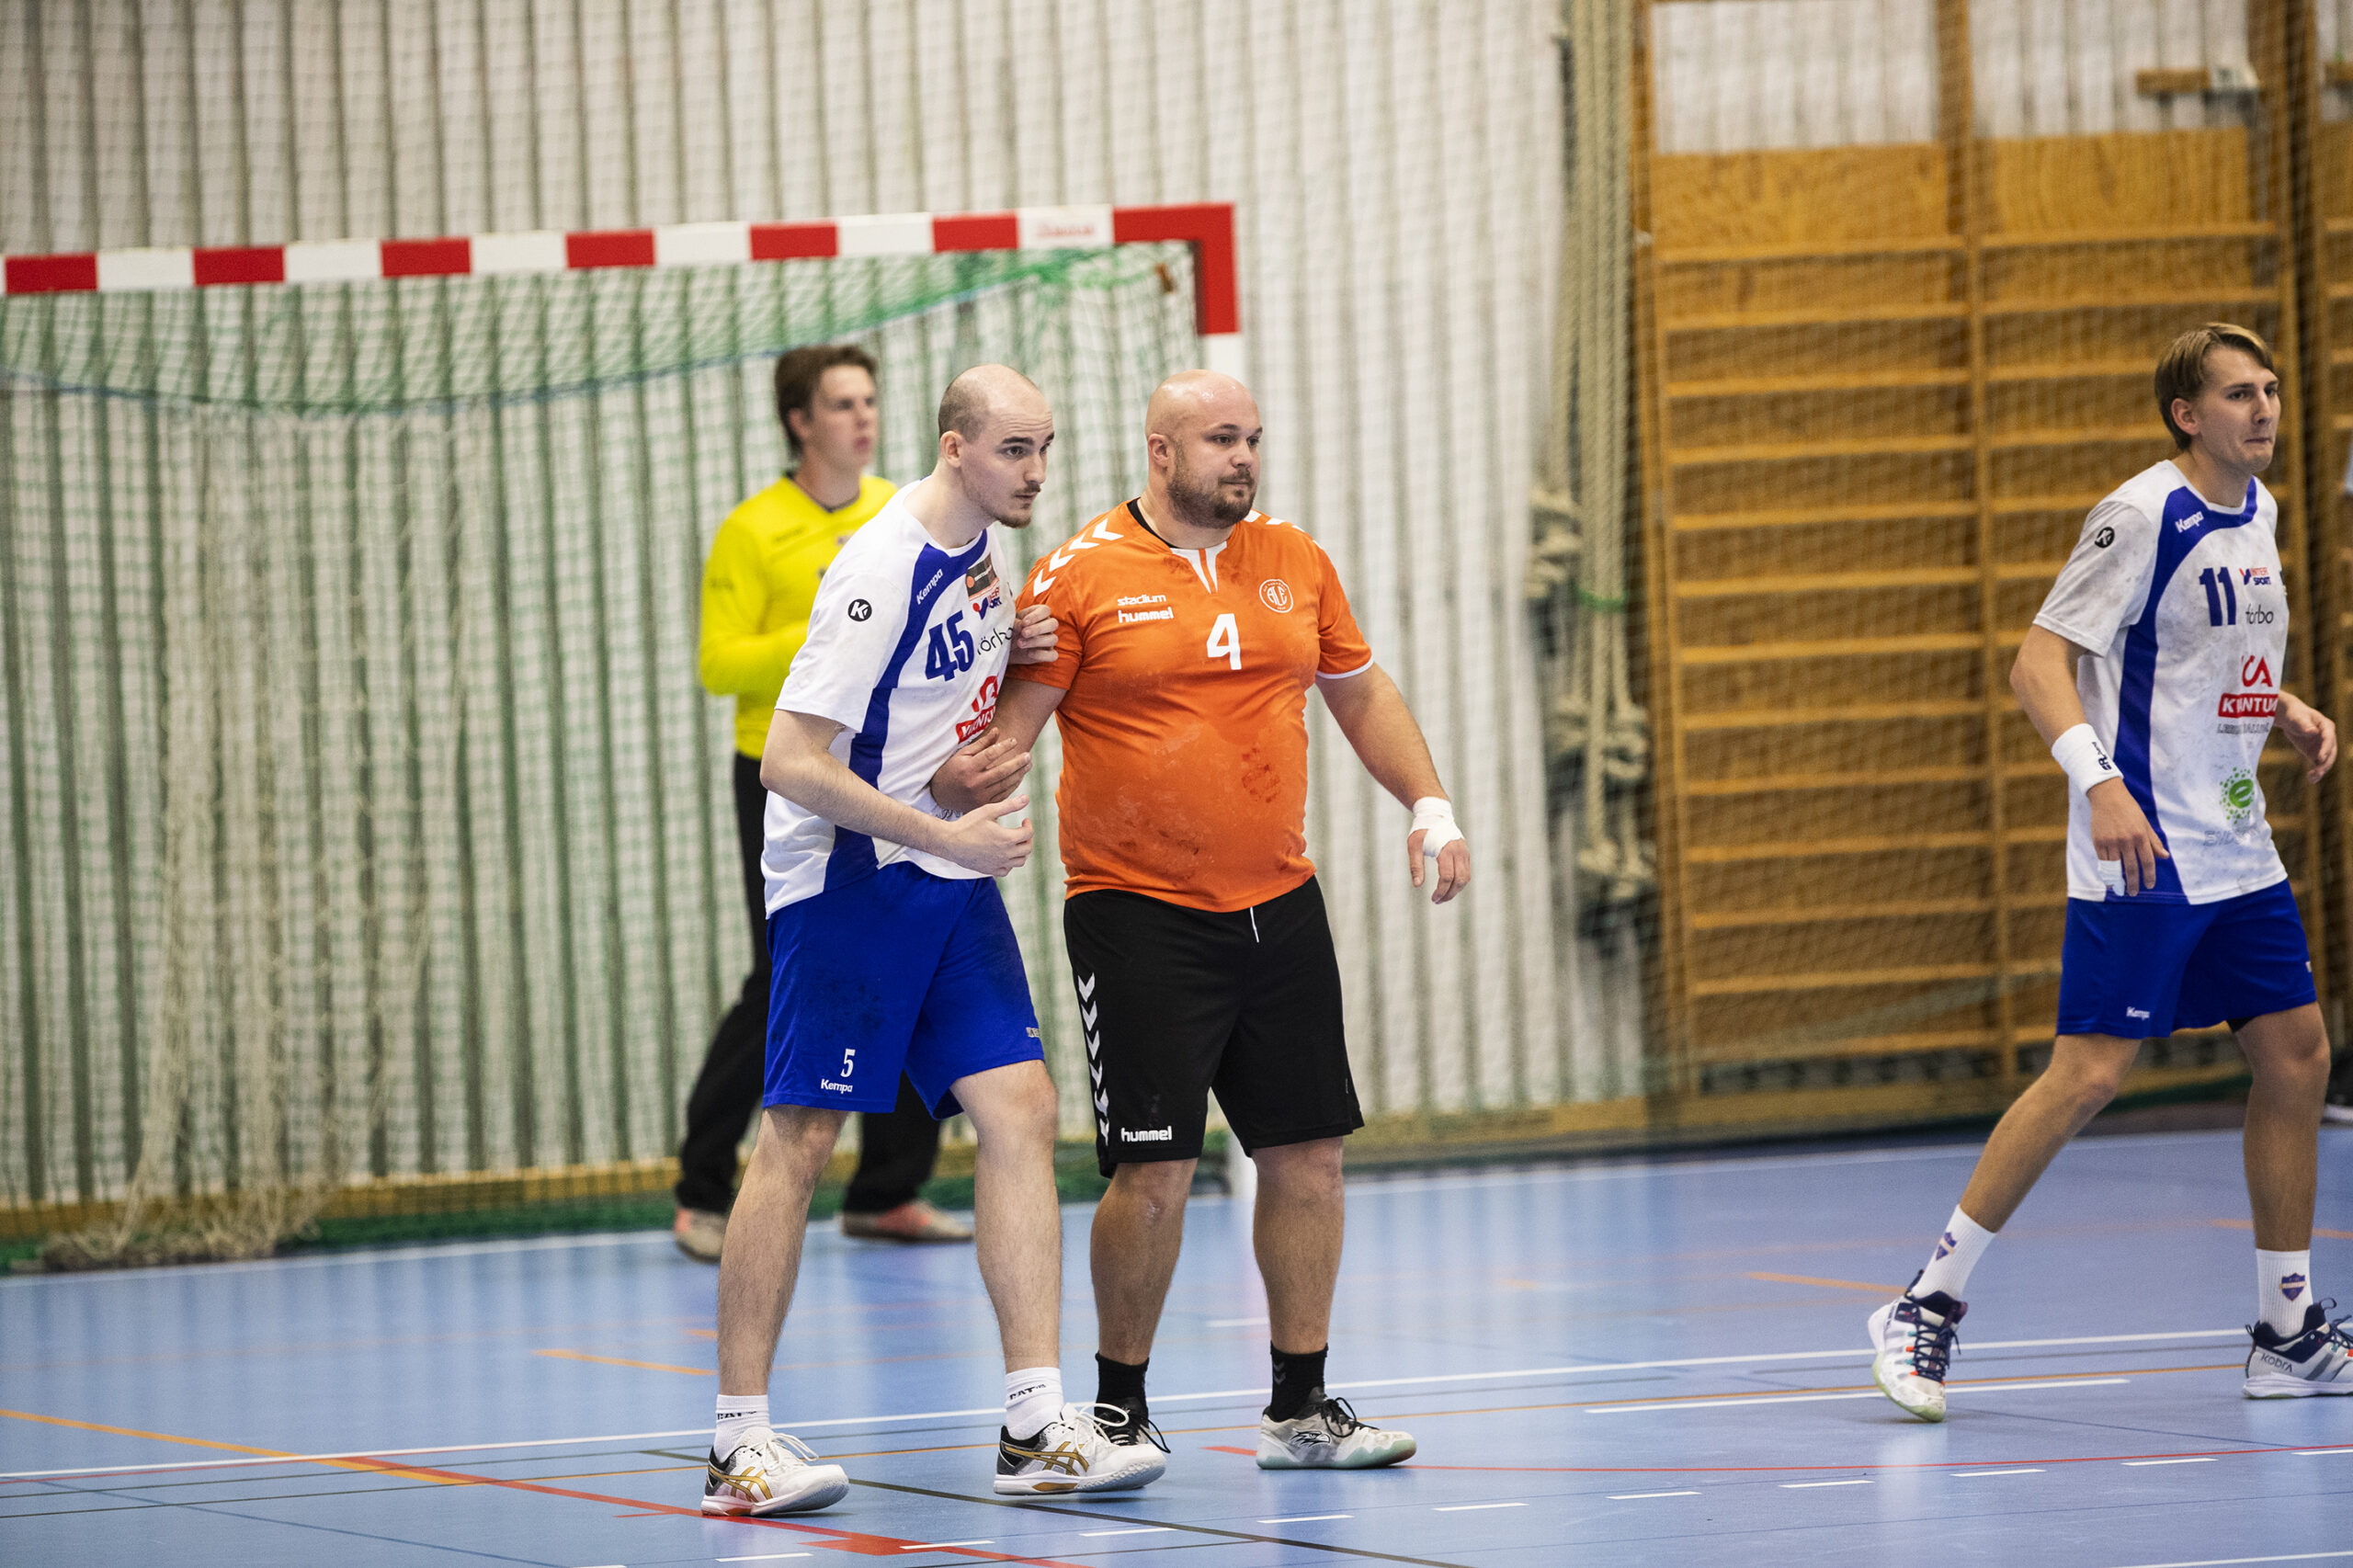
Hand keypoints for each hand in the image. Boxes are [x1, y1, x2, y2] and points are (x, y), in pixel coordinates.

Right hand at [930, 729, 1029, 812]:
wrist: (940, 795)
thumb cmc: (952, 769)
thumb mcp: (962, 754)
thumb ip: (981, 743)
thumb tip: (998, 730)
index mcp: (967, 768)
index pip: (990, 754)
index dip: (1004, 746)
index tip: (1015, 740)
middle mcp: (974, 783)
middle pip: (1002, 771)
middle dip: (1017, 762)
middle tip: (1028, 755)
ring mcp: (979, 796)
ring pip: (1005, 784)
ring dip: (1019, 773)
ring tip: (1028, 764)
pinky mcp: (983, 805)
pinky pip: (1003, 795)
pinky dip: (1013, 785)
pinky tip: (1019, 776)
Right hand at [935, 794, 1031, 877]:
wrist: (949, 842)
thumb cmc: (967, 825)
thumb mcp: (989, 811)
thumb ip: (1009, 805)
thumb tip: (1027, 798)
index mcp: (1007, 839)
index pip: (1028, 834)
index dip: (1029, 825)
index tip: (1024, 820)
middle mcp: (1005, 854)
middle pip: (1027, 849)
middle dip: (1028, 838)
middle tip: (1022, 831)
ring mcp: (997, 864)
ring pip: (1020, 862)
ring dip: (1021, 852)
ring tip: (1015, 842)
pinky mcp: (989, 870)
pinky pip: (1006, 870)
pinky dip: (1009, 864)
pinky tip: (1004, 855)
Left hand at [1009, 604, 1058, 665]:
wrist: (1007, 647)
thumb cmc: (1010, 630)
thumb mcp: (1010, 623)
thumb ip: (1016, 622)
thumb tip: (1022, 625)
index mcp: (1040, 614)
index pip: (1045, 610)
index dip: (1036, 616)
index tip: (1024, 622)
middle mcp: (1047, 626)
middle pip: (1053, 624)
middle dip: (1038, 629)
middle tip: (1023, 633)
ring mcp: (1049, 640)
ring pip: (1053, 639)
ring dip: (1036, 641)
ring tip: (1020, 643)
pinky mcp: (1048, 654)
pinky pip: (1053, 655)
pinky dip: (1042, 655)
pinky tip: (1029, 653)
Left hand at [1407, 826, 1471, 904]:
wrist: (1435, 815)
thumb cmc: (1422, 831)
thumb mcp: (1414, 846)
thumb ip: (1415, 866)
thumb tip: (1417, 885)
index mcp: (1446, 850)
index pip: (1447, 877)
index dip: (1441, 891)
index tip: (1433, 898)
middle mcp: (1459, 852)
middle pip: (1460, 880)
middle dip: (1450, 894)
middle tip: (1437, 901)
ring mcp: (1464, 853)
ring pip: (1466, 878)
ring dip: (1456, 890)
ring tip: (1442, 897)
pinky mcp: (1465, 854)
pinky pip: (1466, 872)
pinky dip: (1459, 882)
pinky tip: (1448, 887)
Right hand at [2088, 778, 2167, 895]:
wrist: (2107, 796)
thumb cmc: (2129, 810)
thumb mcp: (2145, 824)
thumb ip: (2154, 841)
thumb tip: (2165, 857)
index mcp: (2140, 836)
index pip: (2147, 861)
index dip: (2149, 876)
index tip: (2149, 886)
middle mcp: (2126, 840)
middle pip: (2130, 867)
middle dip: (2133, 883)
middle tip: (2134, 893)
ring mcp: (2111, 841)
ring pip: (2115, 866)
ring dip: (2118, 880)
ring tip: (2120, 888)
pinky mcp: (2098, 841)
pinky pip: (2103, 860)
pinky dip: (2106, 871)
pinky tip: (2108, 878)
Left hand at [2277, 693, 2336, 781]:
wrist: (2290, 719)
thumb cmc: (2294, 715)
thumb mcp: (2297, 718)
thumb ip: (2304, 724)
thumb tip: (2312, 731)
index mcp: (2327, 727)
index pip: (2329, 739)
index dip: (2325, 749)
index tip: (2319, 758)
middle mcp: (2328, 738)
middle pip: (2331, 752)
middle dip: (2325, 763)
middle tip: (2318, 772)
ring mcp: (2323, 747)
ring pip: (2326, 760)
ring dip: (2321, 770)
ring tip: (2312, 778)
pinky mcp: (2316, 753)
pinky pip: (2318, 764)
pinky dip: (2316, 772)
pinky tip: (2311, 779)